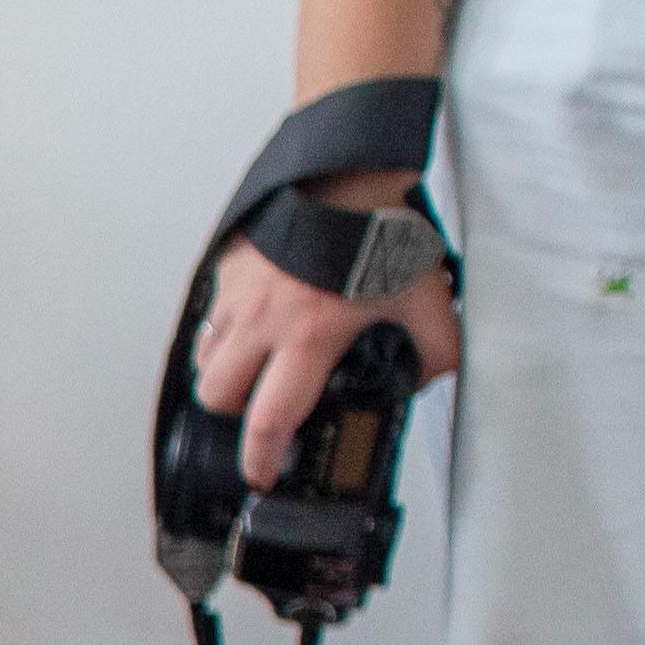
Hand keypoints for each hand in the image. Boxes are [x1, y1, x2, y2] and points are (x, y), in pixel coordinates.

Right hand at [190, 187, 462, 488]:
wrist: (348, 172)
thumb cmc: (377, 228)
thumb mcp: (424, 294)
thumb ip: (438, 344)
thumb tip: (433, 375)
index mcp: (309, 337)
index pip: (270, 419)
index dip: (261, 456)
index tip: (262, 472)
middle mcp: (263, 322)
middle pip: (217, 395)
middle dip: (231, 413)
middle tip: (254, 409)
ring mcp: (239, 295)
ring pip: (206, 354)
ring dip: (225, 369)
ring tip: (253, 363)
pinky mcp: (228, 268)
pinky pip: (214, 311)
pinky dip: (227, 324)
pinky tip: (256, 315)